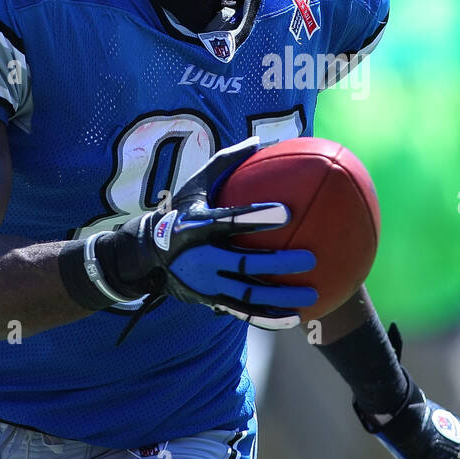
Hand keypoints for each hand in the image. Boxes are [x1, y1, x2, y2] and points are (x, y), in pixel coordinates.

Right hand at [95, 137, 317, 329]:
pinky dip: (269, 317)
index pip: (227, 221)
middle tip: (309, 258)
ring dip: (280, 296)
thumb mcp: (195, 185)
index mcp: (195, 226)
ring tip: (312, 293)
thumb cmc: (182, 211)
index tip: (287, 212)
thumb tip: (260, 140)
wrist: (148, 256)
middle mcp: (198, 257)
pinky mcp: (210, 300)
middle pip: (241, 263)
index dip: (255, 218)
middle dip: (276, 263)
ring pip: (246, 294)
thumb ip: (226, 163)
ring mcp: (204, 283)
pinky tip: (296, 318)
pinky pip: (243, 312)